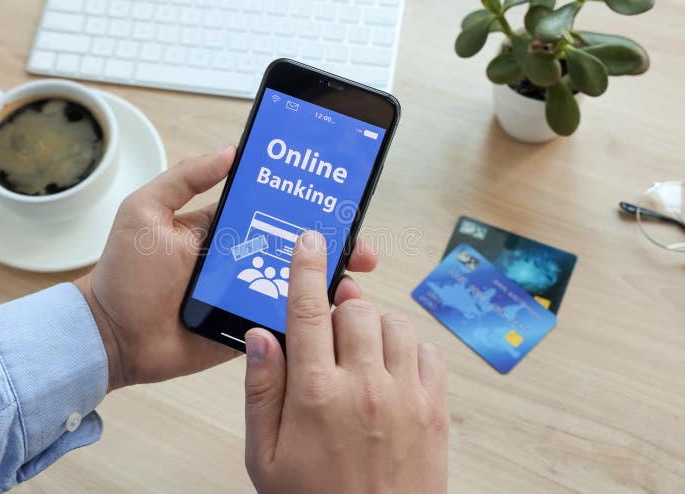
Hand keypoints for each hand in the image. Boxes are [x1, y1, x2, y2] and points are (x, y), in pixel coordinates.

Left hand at [75, 147, 379, 390]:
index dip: (306, 204)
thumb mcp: (145, 211)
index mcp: (225, 227)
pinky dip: (310, 318)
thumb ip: (184, 178)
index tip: (337, 198)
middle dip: (333, 244)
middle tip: (362, 246)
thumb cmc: (124, 273)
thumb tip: (229, 151)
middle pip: (296, 248)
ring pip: (297, 285)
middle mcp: (242, 258)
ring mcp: (247, 294)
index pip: (275, 210)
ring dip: (329, 280)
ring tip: (355, 278)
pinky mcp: (246, 327)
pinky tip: (335, 314)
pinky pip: (284, 322)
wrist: (113, 335)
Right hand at [244, 231, 448, 493]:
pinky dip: (409, 350)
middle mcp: (364, 386)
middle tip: (328, 329)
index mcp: (315, 395)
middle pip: (356, 309)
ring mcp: (406, 396)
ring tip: (359, 356)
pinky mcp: (435, 410)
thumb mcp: (265, 456)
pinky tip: (390, 372)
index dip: (306, 269)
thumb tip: (262, 336)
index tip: (310, 241)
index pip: (307, 312)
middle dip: (339, 309)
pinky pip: (428, 352)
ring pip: (395, 323)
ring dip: (373, 328)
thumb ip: (261, 391)